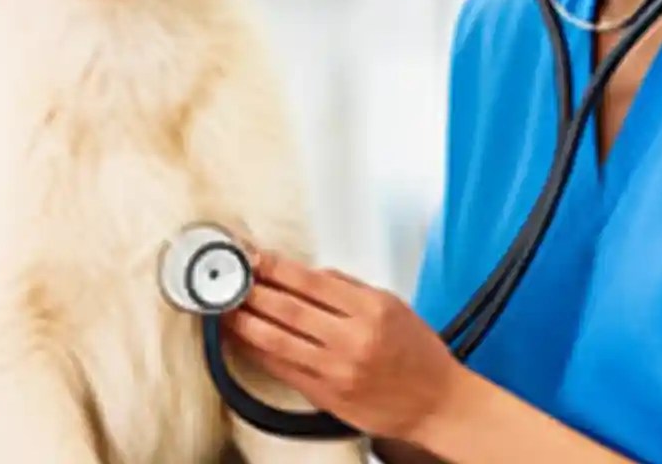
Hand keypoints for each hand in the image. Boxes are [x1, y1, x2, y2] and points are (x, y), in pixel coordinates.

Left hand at [221, 250, 465, 444]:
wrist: (437, 403)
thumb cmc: (419, 355)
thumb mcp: (393, 306)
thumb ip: (350, 288)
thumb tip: (309, 274)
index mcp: (371, 310)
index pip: (311, 282)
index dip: (277, 268)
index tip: (255, 258)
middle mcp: (353, 339)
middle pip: (289, 309)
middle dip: (253, 291)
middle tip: (229, 280)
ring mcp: (337, 370)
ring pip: (278, 340)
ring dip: (245, 322)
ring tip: (224, 309)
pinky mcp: (326, 395)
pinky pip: (283, 369)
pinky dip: (258, 353)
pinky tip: (242, 341)